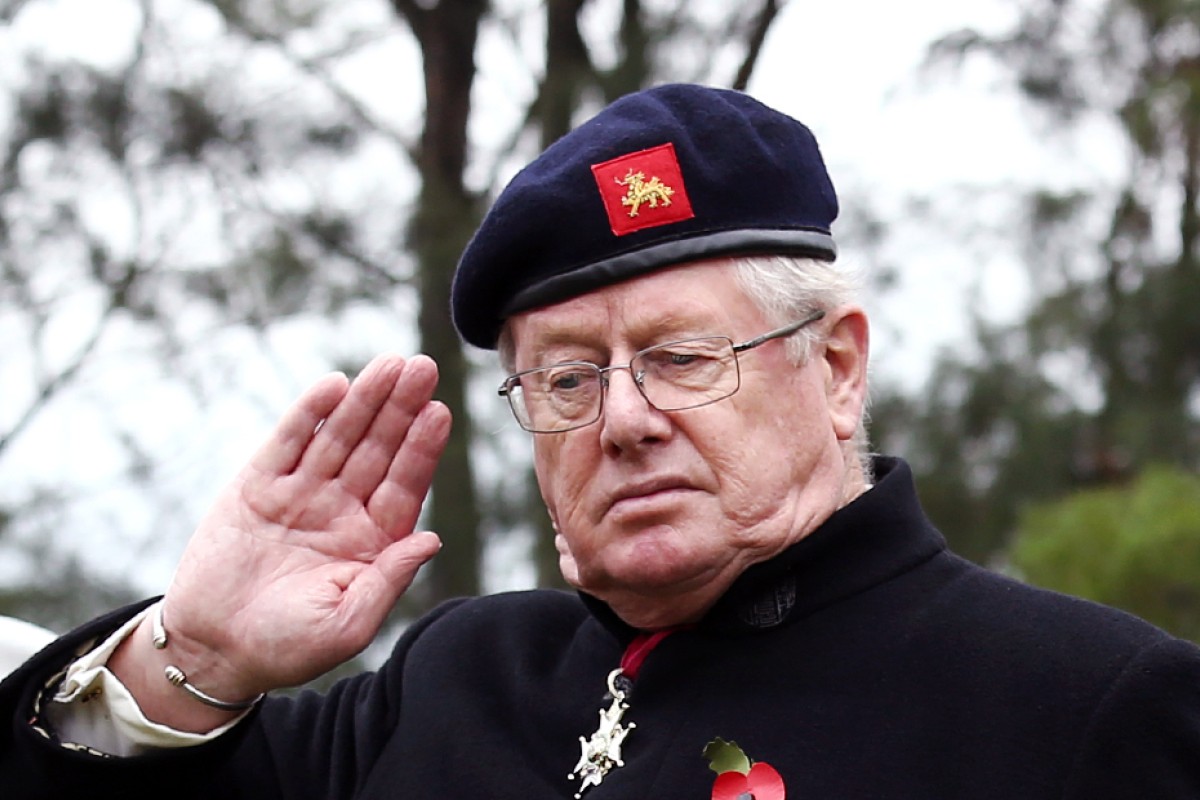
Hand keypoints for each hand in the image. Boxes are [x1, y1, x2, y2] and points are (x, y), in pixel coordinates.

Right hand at [119, 354, 449, 712]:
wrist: (211, 651)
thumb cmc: (286, 647)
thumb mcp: (347, 624)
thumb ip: (389, 580)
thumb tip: (431, 538)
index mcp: (371, 540)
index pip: (404, 484)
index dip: (421, 448)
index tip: (439, 412)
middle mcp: (341, 509)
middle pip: (378, 448)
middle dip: (399, 408)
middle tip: (421, 367)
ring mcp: (300, 493)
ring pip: (338, 436)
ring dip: (363, 400)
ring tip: (388, 365)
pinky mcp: (256, 486)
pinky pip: (288, 442)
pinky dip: (308, 414)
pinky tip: (333, 385)